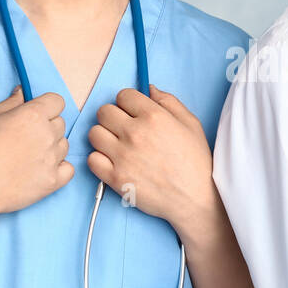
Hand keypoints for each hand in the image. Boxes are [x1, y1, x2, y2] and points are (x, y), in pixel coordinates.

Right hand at [0, 87, 72, 223]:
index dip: (46, 106)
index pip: (57, 101)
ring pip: (64, 145)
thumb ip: (11, 102)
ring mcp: (52, 159)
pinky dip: (59, 168)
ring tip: (28, 156)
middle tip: (25, 138)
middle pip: (60, 123)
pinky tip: (42, 169)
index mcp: (33, 115)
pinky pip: (68, 169)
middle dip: (47, 127)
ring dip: (51, 148)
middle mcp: (47, 134)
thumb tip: (23, 92)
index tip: (36, 114)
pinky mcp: (53, 181)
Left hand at [86, 85, 213, 230]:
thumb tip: (149, 89)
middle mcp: (135, 134)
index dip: (127, 103)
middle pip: (103, 112)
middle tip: (123, 129)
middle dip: (113, 117)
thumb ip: (169, 101)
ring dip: (104, 137)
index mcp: (154, 117)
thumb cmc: (195, 161)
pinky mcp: (115, 178)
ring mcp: (123, 156)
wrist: (195, 197)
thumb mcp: (191, 123)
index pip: (123, 95)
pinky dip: (99, 159)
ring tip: (117, 146)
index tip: (132, 113)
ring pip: (94, 133)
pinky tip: (113, 162)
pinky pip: (91, 159)